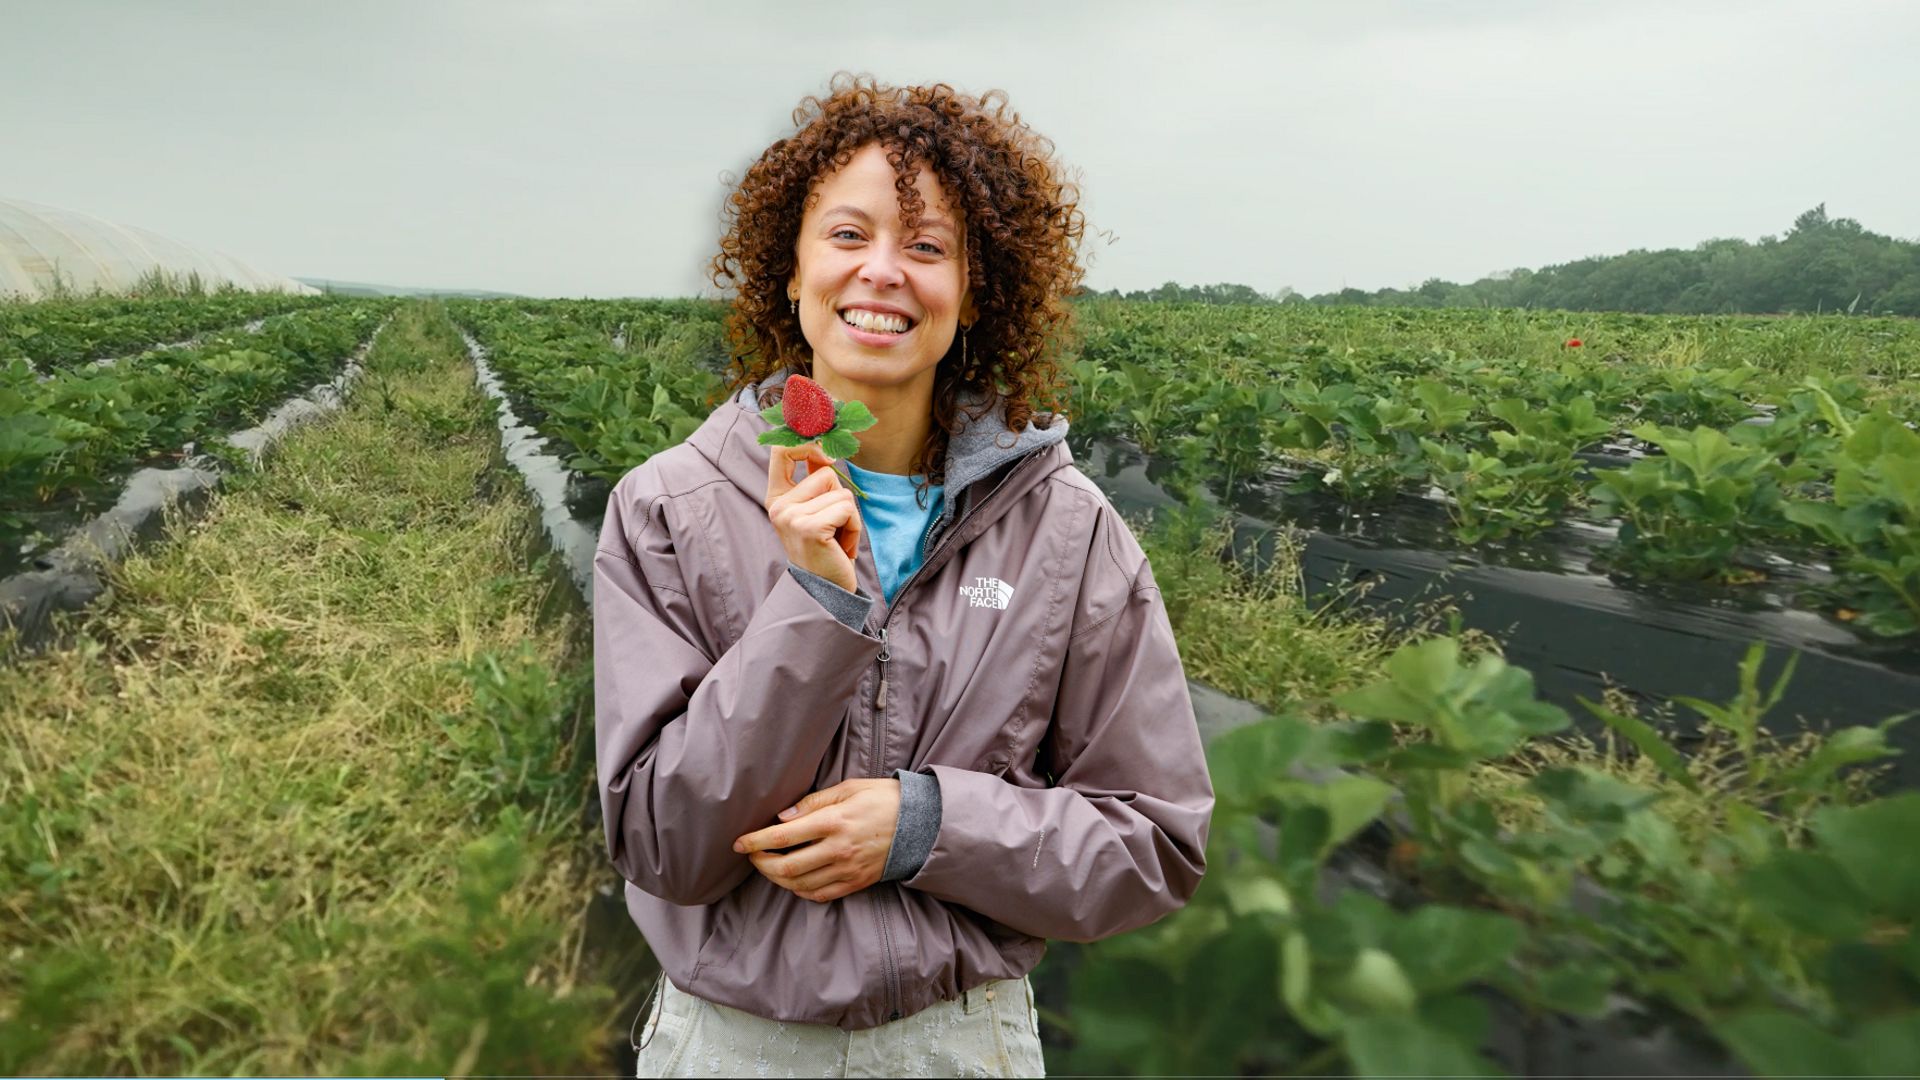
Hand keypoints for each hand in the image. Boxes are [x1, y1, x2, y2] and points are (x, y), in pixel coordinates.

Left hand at [733, 778, 899, 902]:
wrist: (922, 823)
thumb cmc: (883, 798)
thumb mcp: (849, 788)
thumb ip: (812, 803)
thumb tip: (782, 819)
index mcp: (834, 821)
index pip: (783, 836)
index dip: (755, 842)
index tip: (738, 843)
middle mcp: (838, 849)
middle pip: (786, 868)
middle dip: (761, 864)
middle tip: (752, 856)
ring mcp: (847, 870)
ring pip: (800, 886)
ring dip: (777, 879)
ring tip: (770, 867)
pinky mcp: (856, 883)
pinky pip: (820, 895)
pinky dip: (800, 891)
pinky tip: (794, 880)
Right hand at [766, 443, 860, 593]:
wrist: (827, 591)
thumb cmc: (826, 548)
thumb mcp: (816, 510)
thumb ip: (815, 479)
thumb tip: (825, 446)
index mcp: (776, 497)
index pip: (781, 449)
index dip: (808, 442)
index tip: (827, 454)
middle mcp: (778, 506)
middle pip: (826, 472)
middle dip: (840, 498)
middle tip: (833, 527)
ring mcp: (791, 517)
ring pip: (841, 492)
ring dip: (849, 516)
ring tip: (836, 538)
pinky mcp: (809, 528)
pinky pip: (847, 509)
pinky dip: (853, 527)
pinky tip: (841, 547)